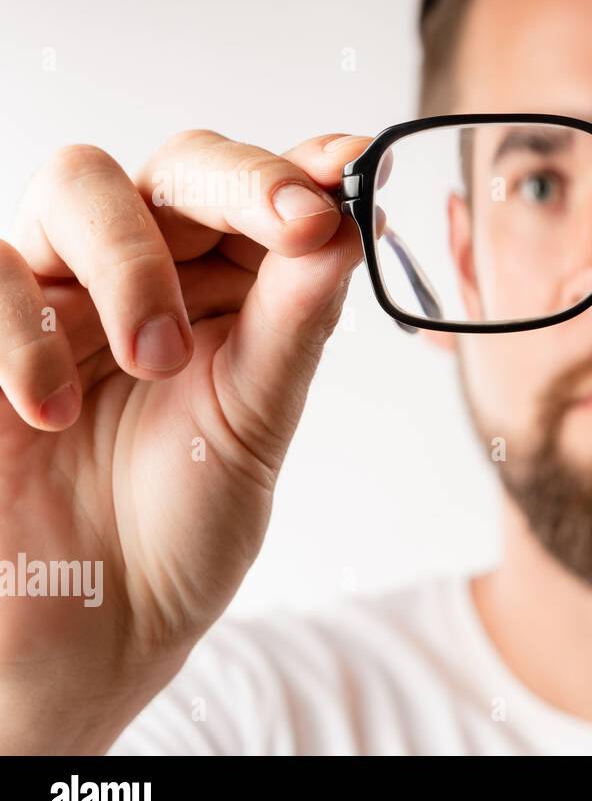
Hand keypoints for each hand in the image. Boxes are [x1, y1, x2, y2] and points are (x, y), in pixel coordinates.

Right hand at [0, 130, 367, 751]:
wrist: (90, 634)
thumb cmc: (179, 528)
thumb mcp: (255, 422)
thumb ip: (294, 322)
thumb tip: (350, 220)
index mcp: (221, 292)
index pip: (254, 194)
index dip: (296, 170)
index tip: (348, 167)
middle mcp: (140, 275)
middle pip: (175, 167)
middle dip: (238, 185)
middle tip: (293, 225)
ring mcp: (55, 296)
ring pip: (77, 182)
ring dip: (131, 256)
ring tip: (156, 357)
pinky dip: (21, 325)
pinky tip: (52, 408)